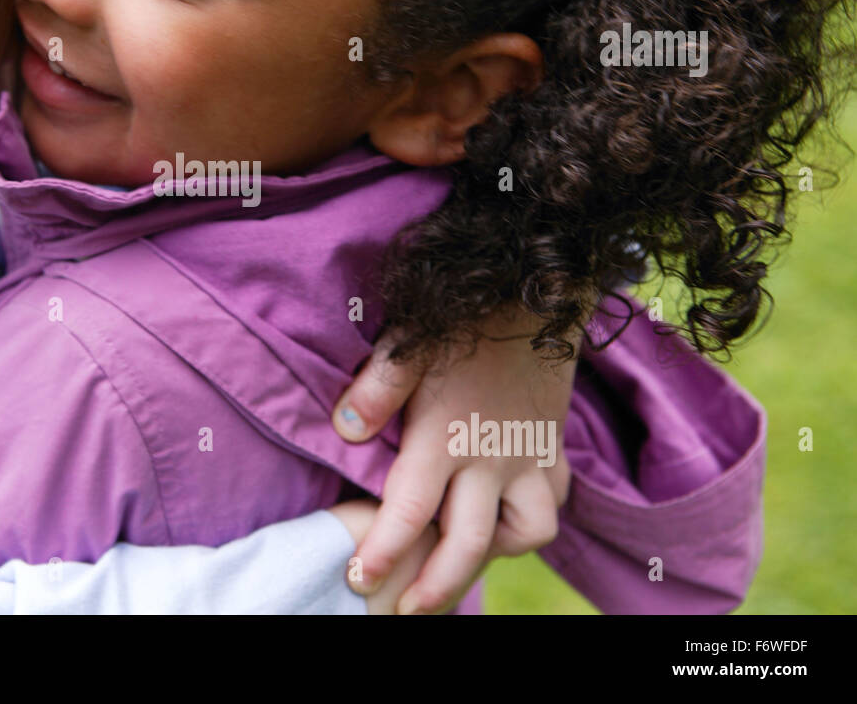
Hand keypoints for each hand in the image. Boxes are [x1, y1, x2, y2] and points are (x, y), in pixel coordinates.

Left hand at [332, 309, 574, 613]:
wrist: (542, 288)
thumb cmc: (467, 314)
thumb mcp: (410, 342)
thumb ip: (375, 389)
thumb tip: (343, 429)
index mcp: (446, 436)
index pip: (409, 512)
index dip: (384, 553)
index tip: (360, 579)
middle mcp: (492, 457)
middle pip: (468, 545)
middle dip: (435, 587)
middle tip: (405, 611)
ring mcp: (530, 455)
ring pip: (525, 531)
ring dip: (492, 551)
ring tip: (460, 555)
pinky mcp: (554, 446)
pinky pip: (551, 502)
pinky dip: (529, 518)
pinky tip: (504, 514)